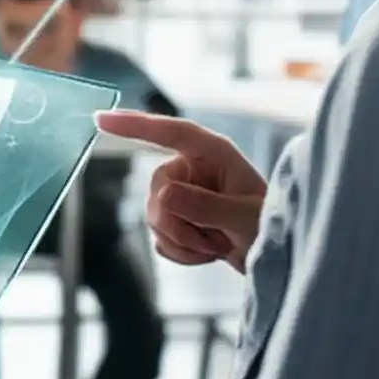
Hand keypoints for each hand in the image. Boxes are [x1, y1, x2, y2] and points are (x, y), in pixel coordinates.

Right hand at [96, 111, 266, 273]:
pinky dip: (182, 252)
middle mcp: (193, 169)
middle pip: (157, 190)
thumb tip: (163, 196)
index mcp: (214, 154)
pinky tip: (208, 253)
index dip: (135, 124)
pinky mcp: (177, 219)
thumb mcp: (245, 218)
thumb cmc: (273, 227)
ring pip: (154, 216)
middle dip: (178, 223)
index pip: (170, 133)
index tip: (101, 119)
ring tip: (217, 247)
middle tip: (212, 241)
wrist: (277, 259)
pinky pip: (159, 237)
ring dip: (184, 241)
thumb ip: (205, 206)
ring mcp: (182, 194)